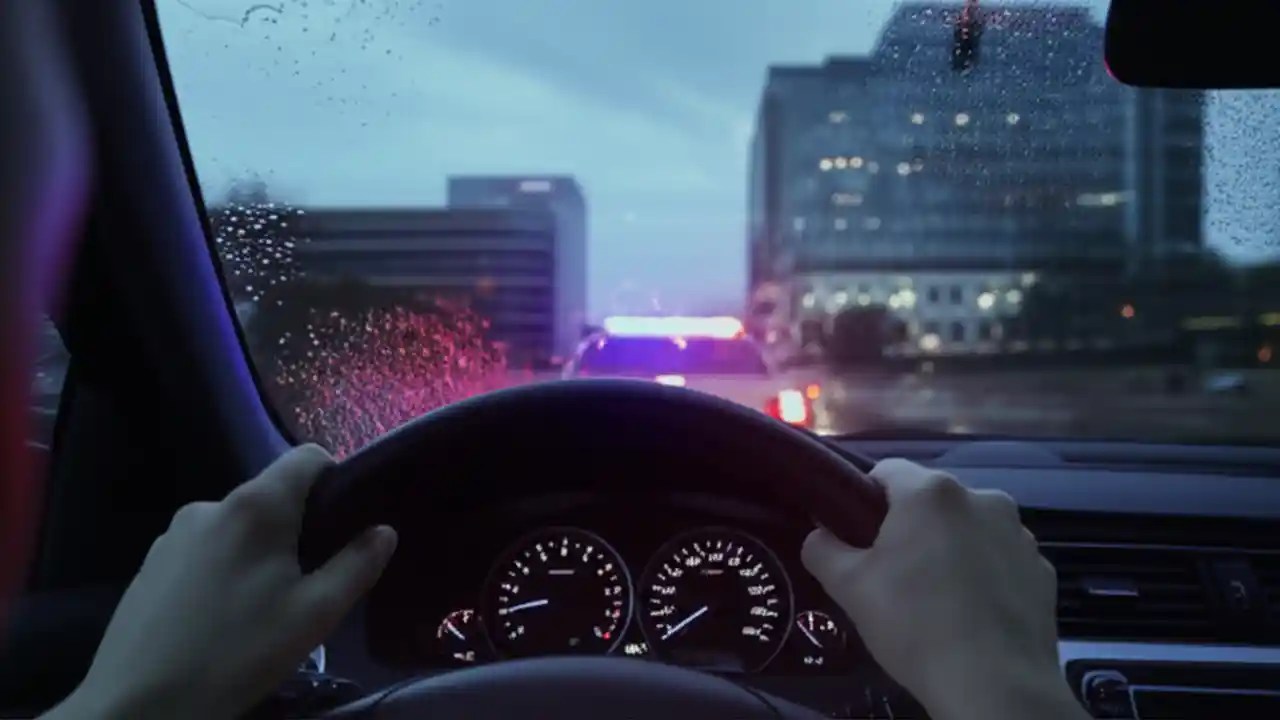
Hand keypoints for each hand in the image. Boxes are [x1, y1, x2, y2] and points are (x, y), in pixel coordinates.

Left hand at [48, 445, 396, 719]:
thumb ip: (357, 565)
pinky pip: (204, 550)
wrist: (139, 705)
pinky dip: (223, 570)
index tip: (345, 527)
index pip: (308, 457)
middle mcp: (212, 504)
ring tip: (261, 609)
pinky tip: (220, 618)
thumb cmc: (238, 653)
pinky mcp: (150, 563)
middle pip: (272, 496)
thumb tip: (384, 531)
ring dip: (258, 552)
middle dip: (297, 529)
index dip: (336, 481)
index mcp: (257, 505)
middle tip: (308, 585)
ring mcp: (174, 533)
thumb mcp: (315, 615)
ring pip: (237, 527)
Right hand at [802, 459, 1084, 719]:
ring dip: (952, 549)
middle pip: (931, 502)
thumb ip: (824, 549)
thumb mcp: (849, 588)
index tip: (858, 539)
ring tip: (937, 599)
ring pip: (970, 529)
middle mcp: (983, 498)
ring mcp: (1019, 535)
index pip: (887, 472)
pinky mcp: (1043, 570)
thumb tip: (820, 537)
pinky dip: (986, 576)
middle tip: (892, 575)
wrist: (995, 687)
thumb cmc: (914, 625)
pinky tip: (973, 615)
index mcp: (931, 492)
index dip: (865, 501)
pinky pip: (1001, 561)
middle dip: (911, 528)